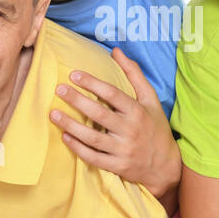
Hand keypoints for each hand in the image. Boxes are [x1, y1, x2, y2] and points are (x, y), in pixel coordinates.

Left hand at [50, 47, 181, 198]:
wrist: (165, 165)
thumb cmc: (155, 127)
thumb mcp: (150, 99)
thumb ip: (134, 74)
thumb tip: (116, 51)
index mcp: (137, 111)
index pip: (112, 94)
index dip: (92, 83)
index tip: (74, 75)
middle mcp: (130, 130)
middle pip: (99, 114)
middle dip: (77, 101)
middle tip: (59, 89)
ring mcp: (123, 150)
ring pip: (92, 137)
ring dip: (71, 125)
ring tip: (53, 114)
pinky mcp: (117, 166)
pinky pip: (93, 158)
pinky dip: (78, 148)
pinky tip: (65, 137)